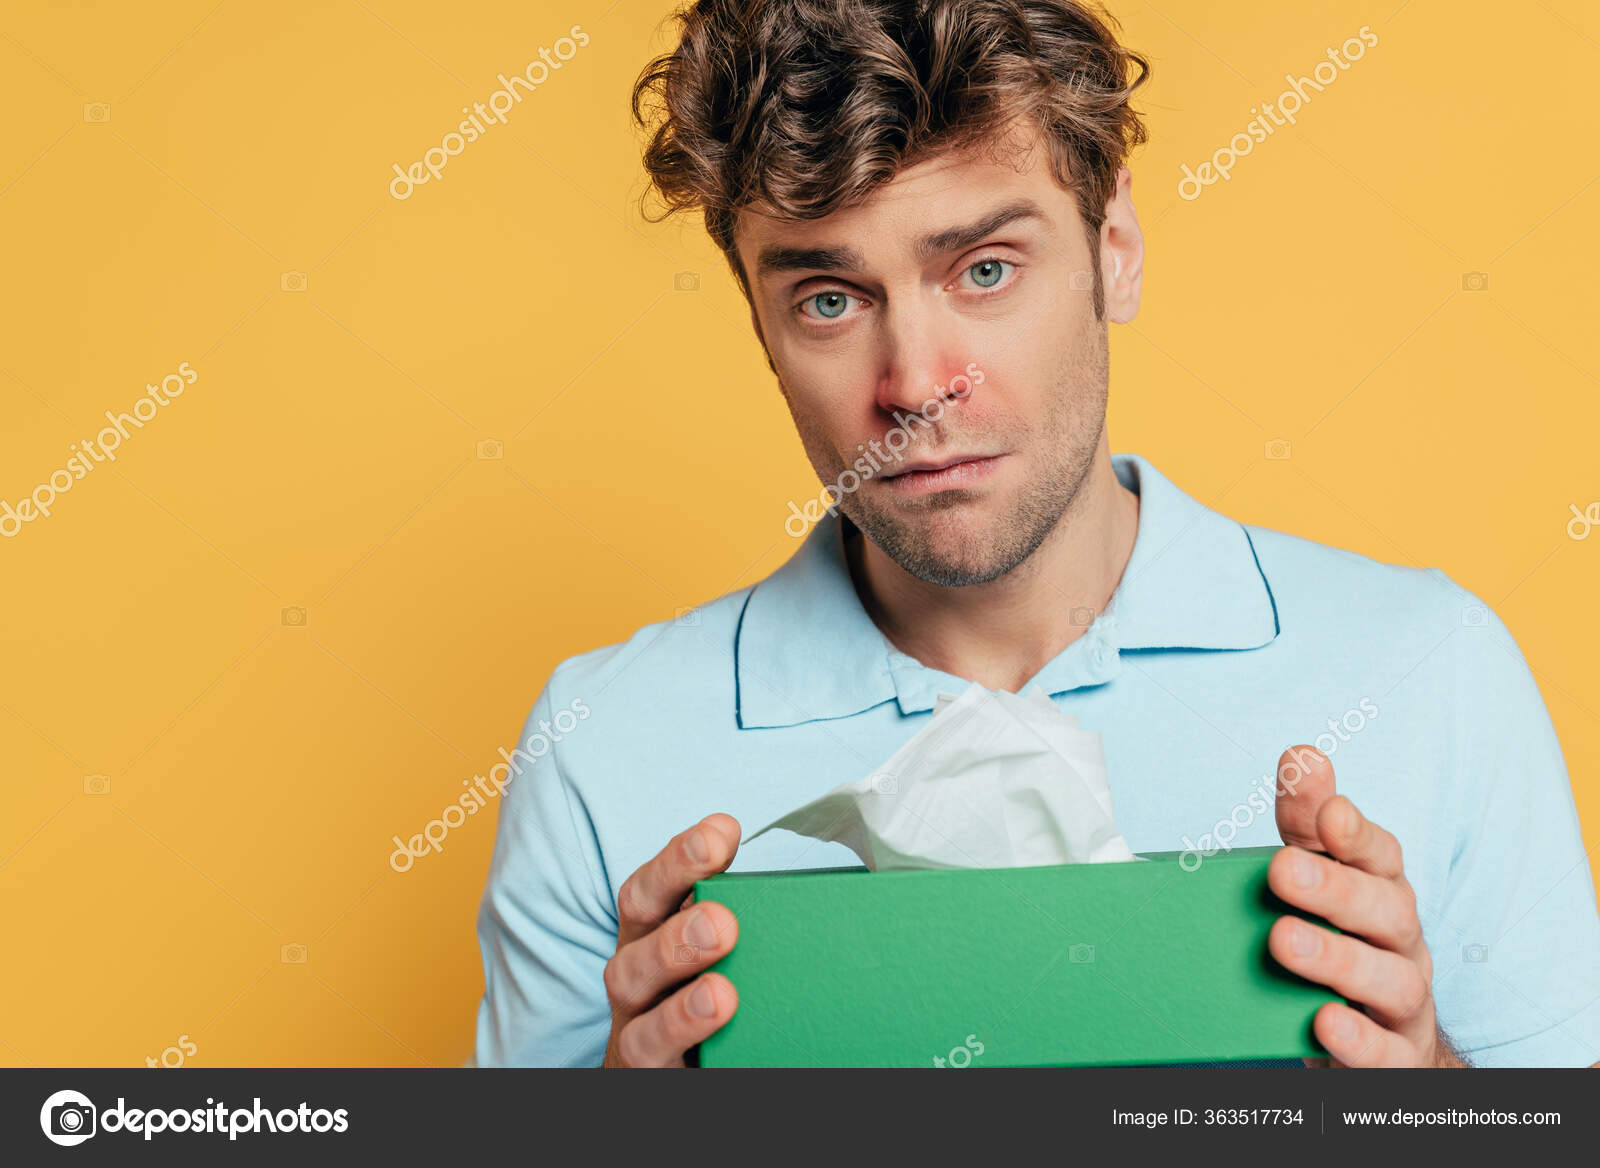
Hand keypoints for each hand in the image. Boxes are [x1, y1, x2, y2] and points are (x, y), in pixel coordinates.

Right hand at [602, 814, 741, 1066]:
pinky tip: (716, 1036)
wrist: (683, 1072)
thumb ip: (760, 922)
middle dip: (675, 934)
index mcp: (651, 937)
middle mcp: (635, 981)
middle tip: (723, 921)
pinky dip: (680, 1043)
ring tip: (721, 994)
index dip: (677, 860)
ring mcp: (637, 1034)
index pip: (648, 893)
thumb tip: (845, 890)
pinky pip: (653, 1064)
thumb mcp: (731, 953)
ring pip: (635, 1018)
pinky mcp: (650, 1077)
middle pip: (632, 955)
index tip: (721, 833)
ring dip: (678, 1008)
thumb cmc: (718, 1001)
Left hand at [1267, 745, 1463, 1066]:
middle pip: (1386, 912)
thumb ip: (1303, 825)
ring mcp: (1403, 1001)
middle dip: (1337, 888)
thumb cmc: (1335, 942)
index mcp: (1381, 891)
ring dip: (1338, 959)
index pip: (1378, 855)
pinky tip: (1323, 1020)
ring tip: (1283, 940)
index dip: (1354, 832)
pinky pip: (1387, 1053)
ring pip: (1391, 979)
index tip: (1326, 809)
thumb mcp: (1314, 879)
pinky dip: (1359, 1038)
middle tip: (1284, 870)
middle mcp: (1400, 942)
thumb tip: (1300, 757)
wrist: (1370, 1041)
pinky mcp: (1397, 1057)